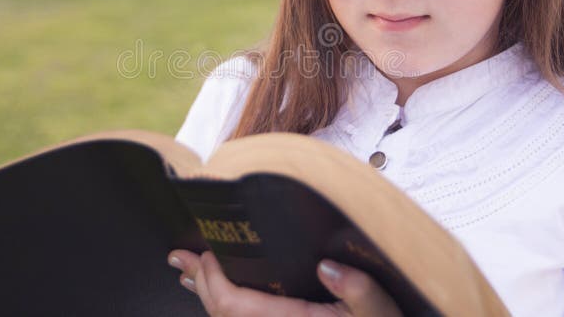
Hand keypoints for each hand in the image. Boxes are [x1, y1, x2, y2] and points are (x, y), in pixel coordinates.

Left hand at [167, 249, 403, 316]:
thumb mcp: (383, 313)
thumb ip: (360, 290)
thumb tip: (329, 267)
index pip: (234, 309)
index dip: (213, 281)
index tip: (206, 253)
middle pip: (223, 316)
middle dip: (200, 285)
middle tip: (180, 258)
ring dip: (207, 297)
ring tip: (188, 275)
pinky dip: (225, 307)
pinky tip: (219, 298)